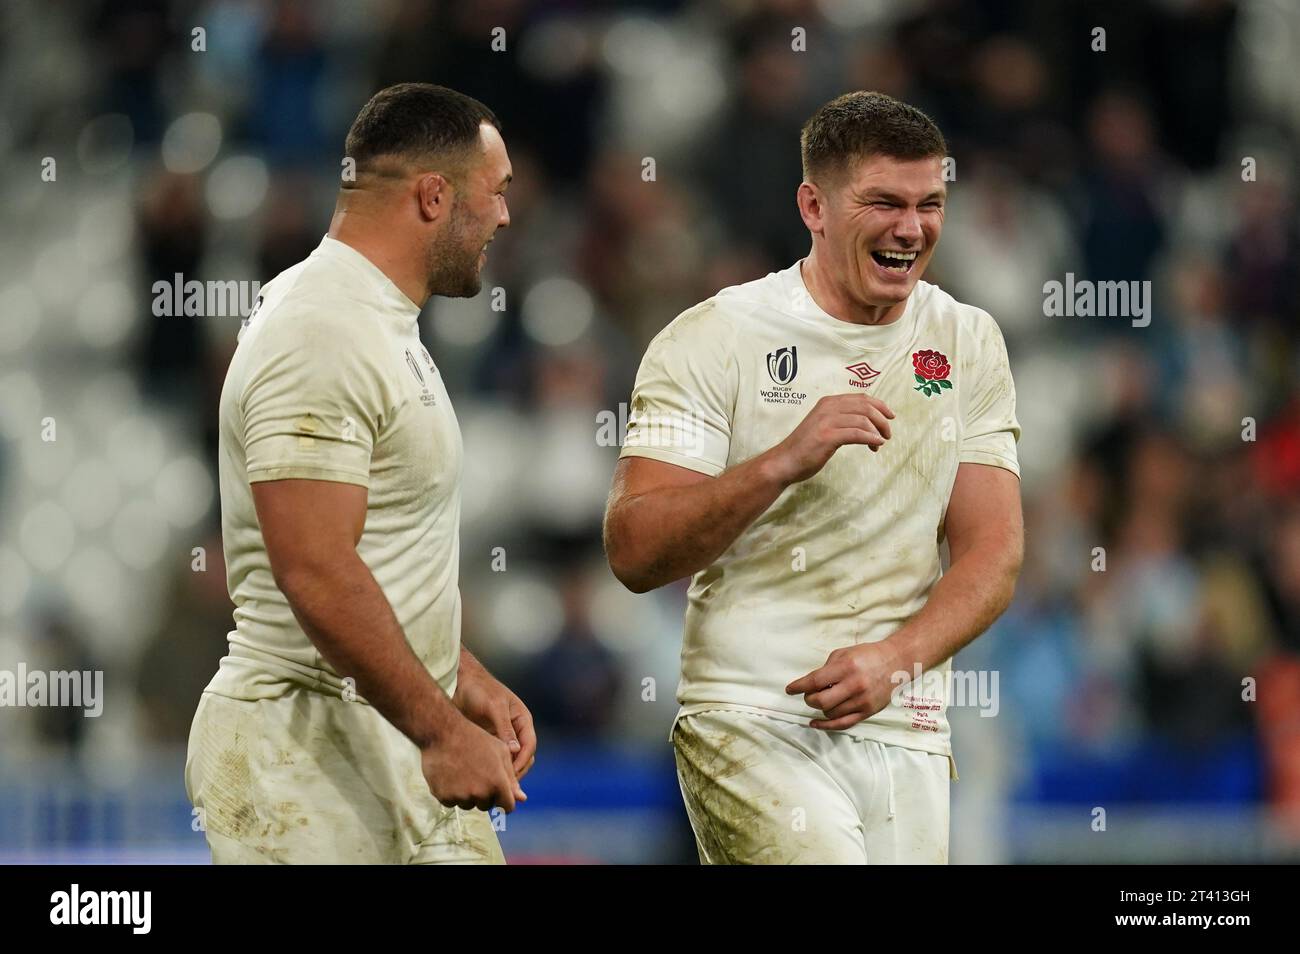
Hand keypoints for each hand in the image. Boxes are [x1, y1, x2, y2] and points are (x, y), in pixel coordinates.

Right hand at [420, 715, 526, 812]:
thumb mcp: (500, 752)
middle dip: (485, 794)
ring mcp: (461, 796)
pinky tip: (450, 774)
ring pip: (469, 804)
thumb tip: (522, 798)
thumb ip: (511, 777)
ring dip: (468, 794)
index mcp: (498, 783)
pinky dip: (452, 793)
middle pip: (487, 806)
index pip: (507, 806)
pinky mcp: (443, 797)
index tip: (499, 792)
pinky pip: (452, 802)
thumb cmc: (475, 739)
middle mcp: (480, 793)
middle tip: (477, 773)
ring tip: (463, 771)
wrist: (443, 732)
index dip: (504, 799)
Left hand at [453, 662, 536, 778]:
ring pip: (509, 761)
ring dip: (504, 773)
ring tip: (491, 785)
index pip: (529, 746)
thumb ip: (504, 728)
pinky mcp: (489, 741)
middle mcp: (515, 730)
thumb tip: (515, 751)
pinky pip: (495, 759)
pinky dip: (492, 769)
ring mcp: (502, 737)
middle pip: (523, 757)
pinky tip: (481, 778)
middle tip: (500, 785)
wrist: (459, 682)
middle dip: (515, 772)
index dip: (522, 762)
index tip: (509, 775)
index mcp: (522, 720)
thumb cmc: (480, 689)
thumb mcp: (494, 707)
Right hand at [764, 394, 894, 484]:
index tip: (890, 417)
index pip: (862, 398)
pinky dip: (870, 439)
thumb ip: (841, 419)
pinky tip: (875, 445)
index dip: (880, 406)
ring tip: (879, 443)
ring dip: (877, 432)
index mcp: (828, 402)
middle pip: (866, 407)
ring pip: (864, 420)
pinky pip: (857, 434)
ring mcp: (827, 421)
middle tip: (888, 434)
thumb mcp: (824, 425)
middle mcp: (828, 407)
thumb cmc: (806, 447)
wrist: (785, 461)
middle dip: (882, 420)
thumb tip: (867, 422)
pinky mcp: (827, 437)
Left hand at [785, 641, 902, 730]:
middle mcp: (854, 685)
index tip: (790, 689)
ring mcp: (862, 700)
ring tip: (824, 699)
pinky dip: (826, 725)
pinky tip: (815, 723)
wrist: (896, 662)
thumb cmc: (866, 655)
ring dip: (821, 708)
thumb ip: (825, 669)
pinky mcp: (868, 711)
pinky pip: (843, 724)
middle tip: (809, 695)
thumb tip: (809, 685)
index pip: (815, 681)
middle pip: (821, 701)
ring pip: (830, 713)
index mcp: (846, 667)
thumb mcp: (843, 654)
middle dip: (809, 699)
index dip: (799, 687)